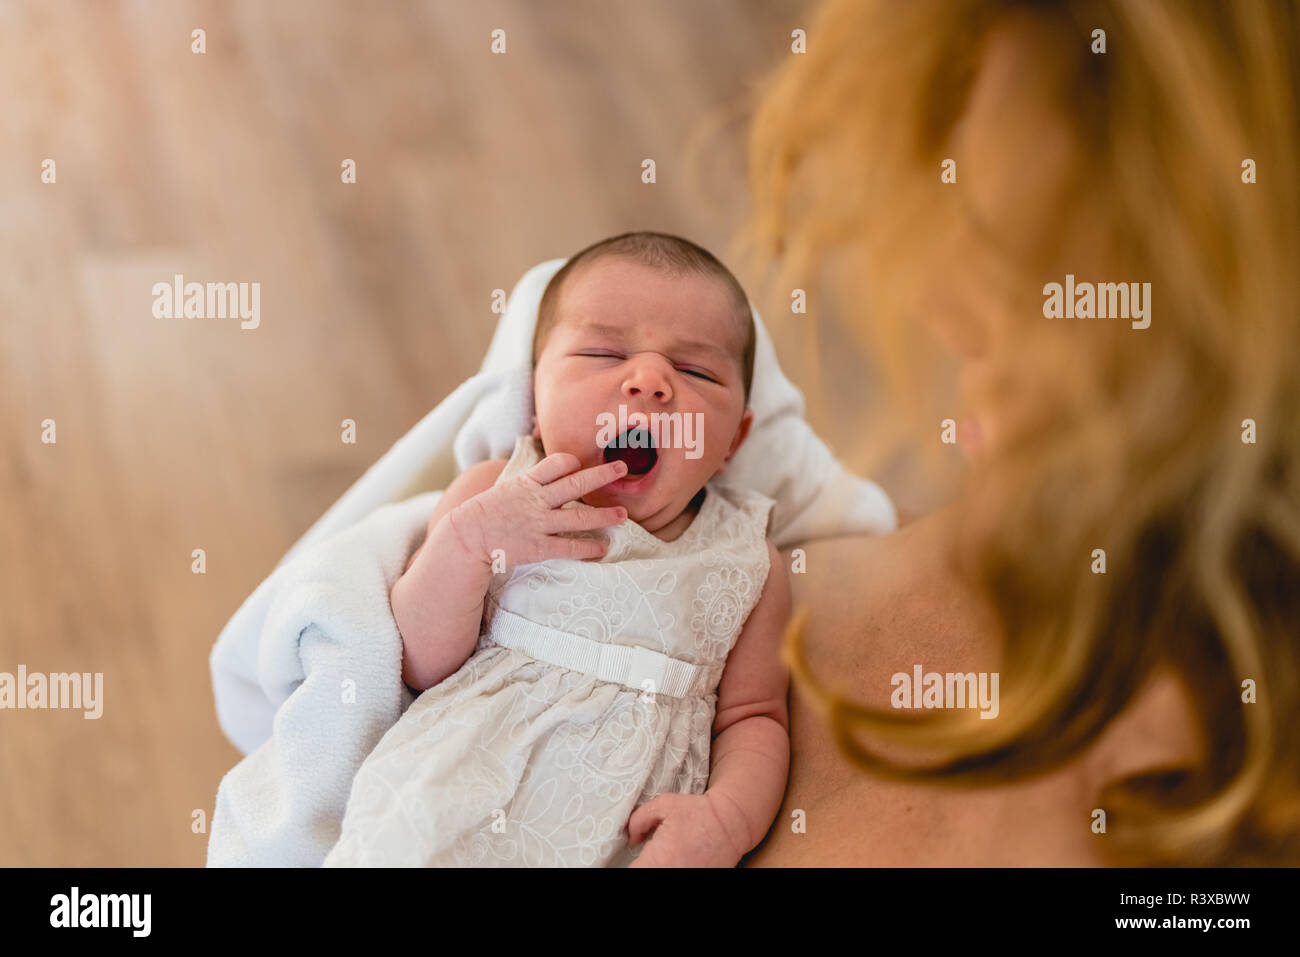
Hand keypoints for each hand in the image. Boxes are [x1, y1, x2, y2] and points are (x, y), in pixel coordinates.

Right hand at [447, 452, 628, 566]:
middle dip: (602, 475)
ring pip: (579, 517)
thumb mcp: (506, 489)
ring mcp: (538, 524)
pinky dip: (588, 548)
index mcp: (527, 483)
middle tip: (622, 468)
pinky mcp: (538, 547)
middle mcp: (536, 501)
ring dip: (604, 515)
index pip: (556, 464)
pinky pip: (569, 547)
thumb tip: (548, 475)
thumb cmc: (485, 514)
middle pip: (576, 484)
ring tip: (623, 515)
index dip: (572, 462)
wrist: (466, 538)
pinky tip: (603, 548)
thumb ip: (529, 483)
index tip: (582, 464)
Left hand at [625, 793, 748, 867]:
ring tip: (664, 858)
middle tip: (647, 858)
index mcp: (657, 860)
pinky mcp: (699, 880)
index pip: (632, 872)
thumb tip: (630, 839)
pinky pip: (676, 877)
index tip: (635, 859)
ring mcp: (686, 878)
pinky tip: (674, 861)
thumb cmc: (697, 811)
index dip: (632, 866)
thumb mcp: (662, 805)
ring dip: (656, 868)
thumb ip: (638, 820)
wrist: (732, 822)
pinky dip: (672, 869)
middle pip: (644, 875)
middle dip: (643, 867)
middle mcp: (671, 874)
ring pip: (661, 879)